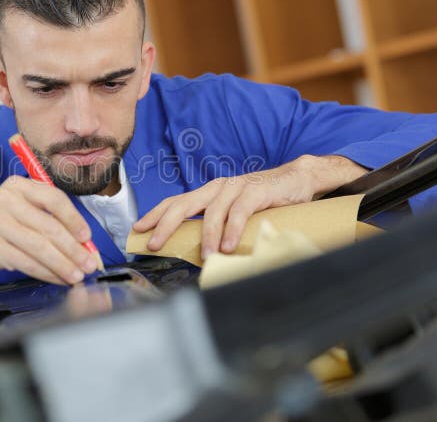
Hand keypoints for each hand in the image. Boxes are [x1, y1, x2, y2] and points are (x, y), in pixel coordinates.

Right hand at [0, 175, 97, 284]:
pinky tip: (57, 279)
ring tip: (76, 276)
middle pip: (49, 226)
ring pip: (39, 246)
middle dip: (74, 249)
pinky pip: (26, 261)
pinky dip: (46, 273)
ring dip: (62, 264)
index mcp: (17, 187)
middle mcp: (5, 199)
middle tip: (89, 264)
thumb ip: (46, 222)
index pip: (54, 198)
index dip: (74, 219)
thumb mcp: (18, 215)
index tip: (87, 237)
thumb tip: (82, 243)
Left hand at [132, 155, 365, 260]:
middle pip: (184, 205)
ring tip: (205, 257)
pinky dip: (233, 229)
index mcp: (208, 193)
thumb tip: (198, 254)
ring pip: (213, 211)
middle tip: (154, 244)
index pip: (175, 202)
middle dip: (165, 224)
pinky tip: (229, 246)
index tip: (138, 230)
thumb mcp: (235, 214)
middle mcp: (218, 187)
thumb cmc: (264, 201)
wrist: (298, 179)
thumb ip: (218, 227)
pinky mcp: (257, 190)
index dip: (155, 215)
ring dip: (208, 236)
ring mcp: (236, 187)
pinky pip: (240, 211)